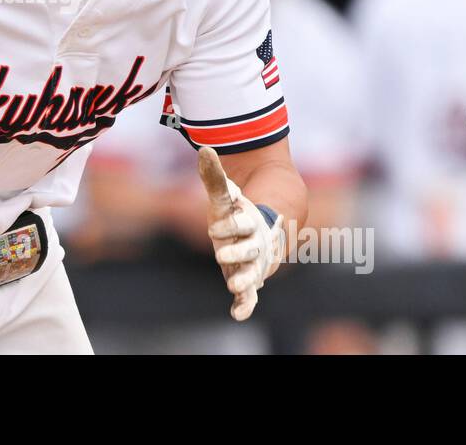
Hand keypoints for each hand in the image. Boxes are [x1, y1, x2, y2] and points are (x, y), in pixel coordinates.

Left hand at [196, 147, 285, 320]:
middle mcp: (254, 244)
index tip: (215, 225)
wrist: (261, 232)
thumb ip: (215, 177)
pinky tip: (238, 315)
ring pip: (252, 273)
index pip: (241, 222)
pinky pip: (250, 296)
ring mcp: (253, 264)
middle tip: (221, 254)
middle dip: (238, 252)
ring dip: (245, 280)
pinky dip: (246, 305)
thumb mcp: (225, 197)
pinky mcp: (249, 280)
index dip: (230, 223)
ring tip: (235, 287)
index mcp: (250, 221)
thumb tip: (204, 149)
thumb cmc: (239, 213)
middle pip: (249, 249)